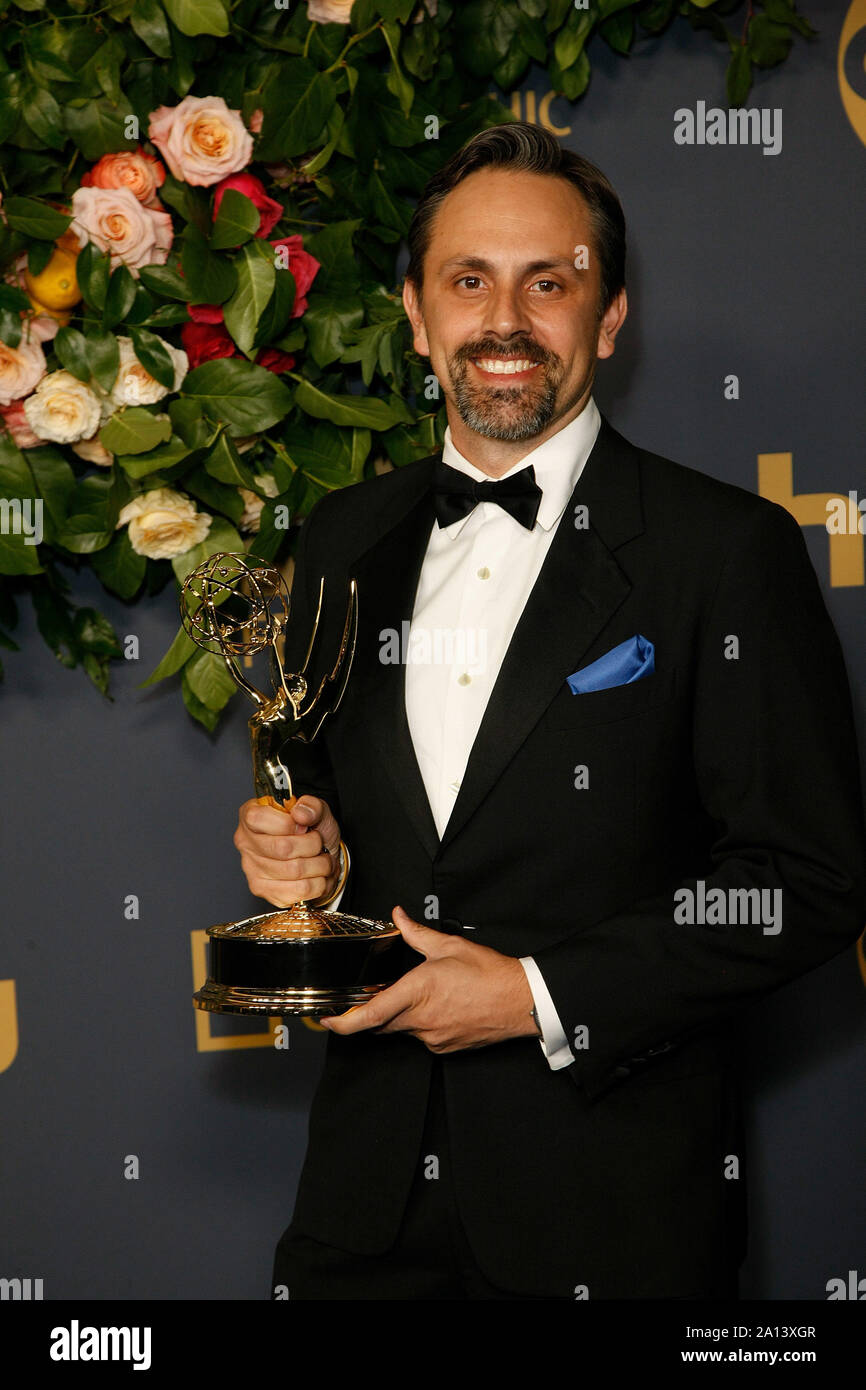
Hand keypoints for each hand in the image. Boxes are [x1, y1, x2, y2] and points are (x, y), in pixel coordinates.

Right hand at [233, 794, 341, 907]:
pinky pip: (299, 891)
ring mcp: (252, 869)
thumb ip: (311, 806)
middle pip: (282, 848)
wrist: (320, 857)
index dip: (289, 824)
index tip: (303, 826)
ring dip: (319, 865)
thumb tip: (300, 813)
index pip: (258, 819)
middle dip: (312, 845)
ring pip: (294, 870)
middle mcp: (246, 843)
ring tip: (320, 859)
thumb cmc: (312, 831)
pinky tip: (314, 875)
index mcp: (251, 816)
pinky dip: (318, 883)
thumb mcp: (317, 810)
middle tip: (318, 842)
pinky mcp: (263, 891)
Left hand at [319, 906, 539, 1051]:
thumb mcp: (449, 946)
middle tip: (367, 998)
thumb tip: (398, 916)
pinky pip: (421, 1037)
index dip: (342, 1022)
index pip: (369, 1015)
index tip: (327, 1019)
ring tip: (417, 995)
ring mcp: (432, 1037)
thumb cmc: (490, 974)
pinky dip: (420, 1023)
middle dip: (371, 1012)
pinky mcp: (445, 1047)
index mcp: (417, 992)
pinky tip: (437, 1007)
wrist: (522, 1001)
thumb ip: (417, 933)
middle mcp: (420, 1020)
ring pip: (401, 1030)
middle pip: (380, 1024)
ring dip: (399, 1015)